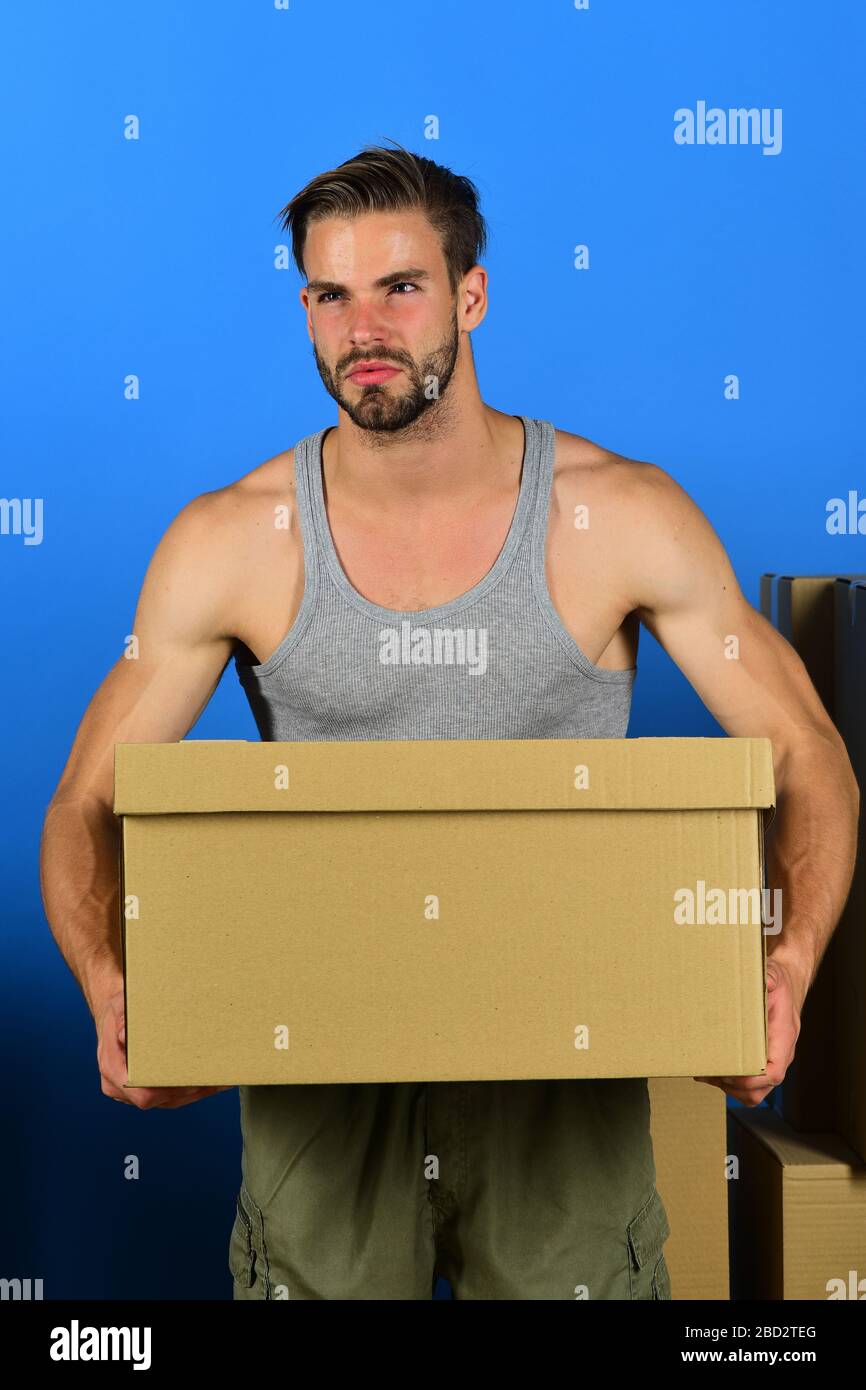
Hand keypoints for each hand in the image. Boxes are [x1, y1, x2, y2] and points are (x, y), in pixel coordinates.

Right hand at [96, 986, 234, 1108]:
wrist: (112, 1015)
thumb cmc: (119, 1009)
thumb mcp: (120, 1006)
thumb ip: (122, 1019)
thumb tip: (125, 1035)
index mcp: (112, 1069)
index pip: (142, 1094)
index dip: (168, 1091)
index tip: (192, 1082)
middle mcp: (119, 1085)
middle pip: (160, 1099)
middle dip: (189, 1090)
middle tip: (215, 1077)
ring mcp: (132, 1091)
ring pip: (168, 1100)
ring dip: (195, 1091)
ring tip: (220, 1079)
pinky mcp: (145, 1089)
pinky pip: (170, 1096)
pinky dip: (191, 1088)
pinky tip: (212, 1079)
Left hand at [693, 954, 803, 1104]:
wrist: (787, 988)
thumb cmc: (780, 985)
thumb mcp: (775, 977)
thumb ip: (771, 979)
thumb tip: (767, 980)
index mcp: (783, 1040)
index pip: (774, 1072)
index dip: (751, 1079)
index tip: (729, 1072)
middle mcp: (780, 1056)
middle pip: (760, 1089)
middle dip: (733, 1086)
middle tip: (708, 1072)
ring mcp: (771, 1062)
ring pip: (753, 1093)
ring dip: (729, 1088)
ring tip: (706, 1074)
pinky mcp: (761, 1062)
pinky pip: (749, 1087)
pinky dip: (730, 1085)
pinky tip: (711, 1071)